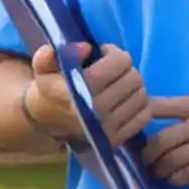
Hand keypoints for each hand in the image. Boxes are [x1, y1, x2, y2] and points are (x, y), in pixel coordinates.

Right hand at [27, 43, 151, 145]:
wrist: (48, 122)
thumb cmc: (50, 88)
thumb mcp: (43, 66)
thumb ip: (53, 54)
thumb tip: (85, 48)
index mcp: (80, 90)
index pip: (118, 62)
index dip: (114, 53)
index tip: (103, 54)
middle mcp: (97, 110)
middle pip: (134, 78)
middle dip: (125, 68)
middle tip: (113, 69)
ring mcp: (109, 128)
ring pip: (142, 96)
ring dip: (134, 86)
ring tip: (119, 84)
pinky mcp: (117, 140)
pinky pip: (144, 115)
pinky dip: (140, 104)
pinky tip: (125, 100)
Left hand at [143, 93, 188, 185]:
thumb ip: (186, 111)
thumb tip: (150, 117)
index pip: (158, 106)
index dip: (138, 117)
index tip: (129, 126)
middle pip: (160, 139)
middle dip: (147, 152)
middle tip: (142, 158)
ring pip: (171, 160)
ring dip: (158, 168)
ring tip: (155, 170)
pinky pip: (186, 175)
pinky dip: (175, 178)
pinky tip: (173, 178)